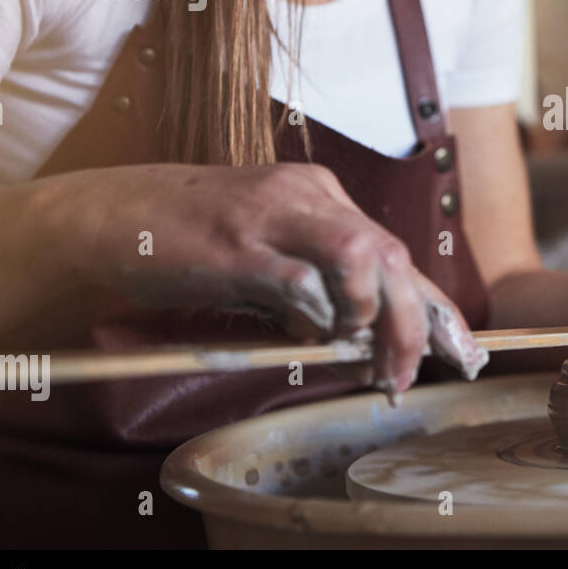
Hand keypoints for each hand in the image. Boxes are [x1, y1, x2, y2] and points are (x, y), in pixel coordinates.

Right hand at [43, 162, 486, 393]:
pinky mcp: (236, 246)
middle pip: (391, 254)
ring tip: (344, 344)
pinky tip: (298, 332)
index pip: (395, 252)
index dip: (433, 306)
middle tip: (405, 374)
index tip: (458, 351)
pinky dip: (312, 316)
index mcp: (320, 194)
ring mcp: (272, 217)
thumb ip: (314, 281)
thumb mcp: (267, 249)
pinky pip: (299, 282)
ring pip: (360, 256)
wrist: (109, 213)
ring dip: (366, 312)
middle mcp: (307, 195)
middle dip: (413, 322)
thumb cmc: (189, 237)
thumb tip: (359, 336)